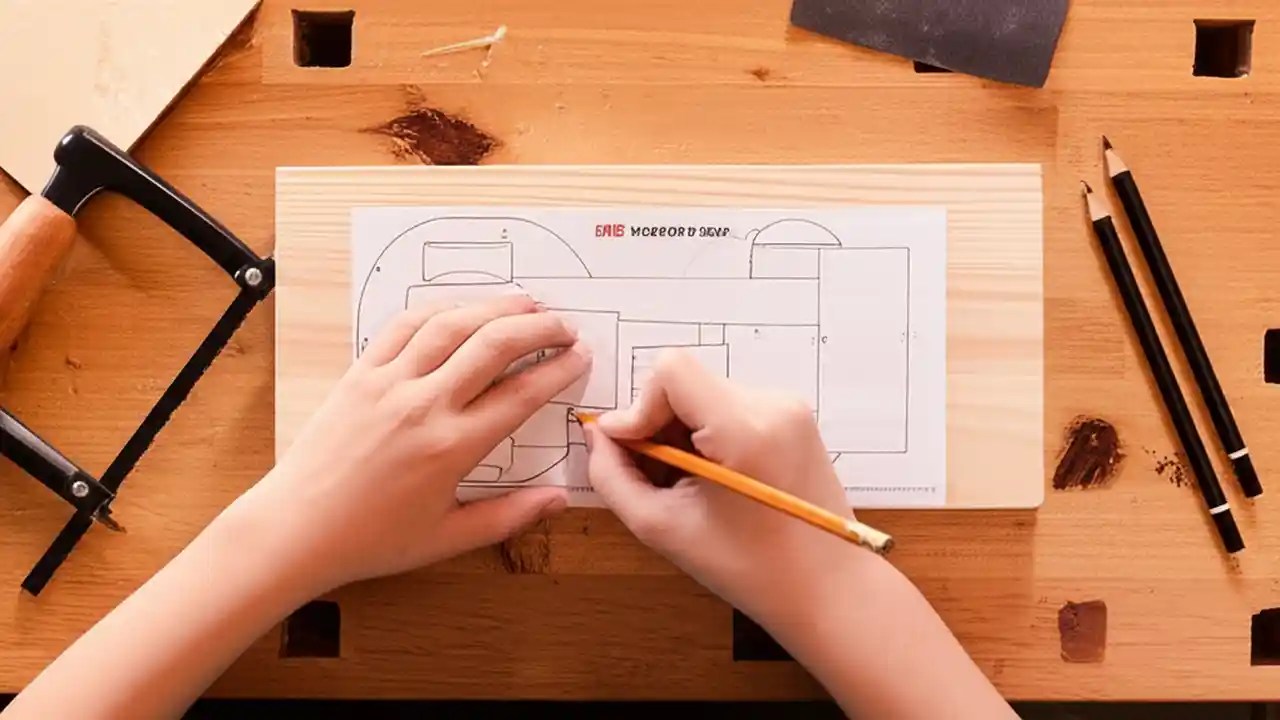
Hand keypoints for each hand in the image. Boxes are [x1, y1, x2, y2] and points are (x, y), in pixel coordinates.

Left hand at [233, 294, 590, 593]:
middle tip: (564, 325)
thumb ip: (509, 516)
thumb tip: (559, 499)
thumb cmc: (369, 540)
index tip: (581, 357)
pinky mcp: (360, 373)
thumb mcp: (447, 538)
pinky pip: (404, 325)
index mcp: (451, 447)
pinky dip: (439, 308)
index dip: (559, 370)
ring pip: (451, 323)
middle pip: (494, 345)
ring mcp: (388, 383)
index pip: (521, 394)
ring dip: (494, 307)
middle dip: (539, 328)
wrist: (296, 528)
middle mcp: (423, 406)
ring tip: (525, 304)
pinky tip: (462, 307)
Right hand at [584, 348, 857, 629]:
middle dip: (660, 424)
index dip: (639, 406)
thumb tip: (600, 436)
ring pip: (705, 395)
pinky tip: (716, 480)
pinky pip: (731, 407)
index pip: (671, 370)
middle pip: (686, 383)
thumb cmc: (753, 570)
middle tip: (661, 478)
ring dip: (684, 431)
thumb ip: (613, 476)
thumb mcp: (663, 528)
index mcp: (745, 428)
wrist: (829, 588)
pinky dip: (710, 435)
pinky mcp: (794, 417)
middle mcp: (772, 404)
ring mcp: (789, 407)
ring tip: (692, 485)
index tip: (634, 449)